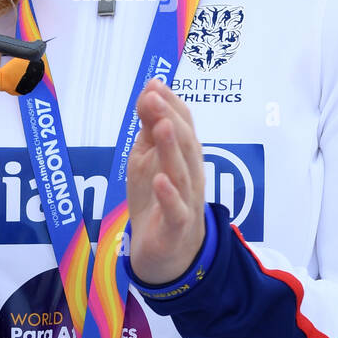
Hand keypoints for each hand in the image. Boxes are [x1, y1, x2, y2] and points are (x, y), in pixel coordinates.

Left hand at [125, 79, 205, 286]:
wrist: (164, 253)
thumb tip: (149, 91)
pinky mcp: (177, 227)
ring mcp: (186, 201)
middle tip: (154, 97)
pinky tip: (160, 180)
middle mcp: (191, 174)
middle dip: (170, 119)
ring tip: (160, 125)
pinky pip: (176, 210)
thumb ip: (149, 128)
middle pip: (186, 144)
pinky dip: (169, 195)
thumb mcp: (147, 158)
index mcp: (184, 156)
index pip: (183, 125)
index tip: (153, 85)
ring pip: (182, 172)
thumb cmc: (157, 199)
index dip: (170, 104)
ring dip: (172, 148)